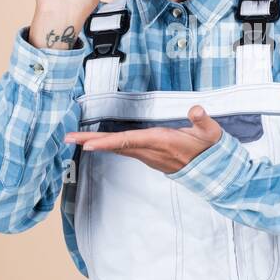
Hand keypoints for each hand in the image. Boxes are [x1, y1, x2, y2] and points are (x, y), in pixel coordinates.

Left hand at [65, 105, 222, 173]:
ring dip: (95, 142)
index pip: (130, 141)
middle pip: (116, 145)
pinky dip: (106, 144)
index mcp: (161, 142)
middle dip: (91, 142)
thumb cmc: (207, 148)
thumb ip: (203, 120)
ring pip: (117, 148)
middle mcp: (149, 150)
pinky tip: (95, 142)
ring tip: (74, 138)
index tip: (89, 144)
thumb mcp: (210, 132)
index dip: (109, 142)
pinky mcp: (146, 154)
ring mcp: (146, 154)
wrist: (210, 169)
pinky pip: (122, 148)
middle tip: (68, 138)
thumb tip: (195, 109)